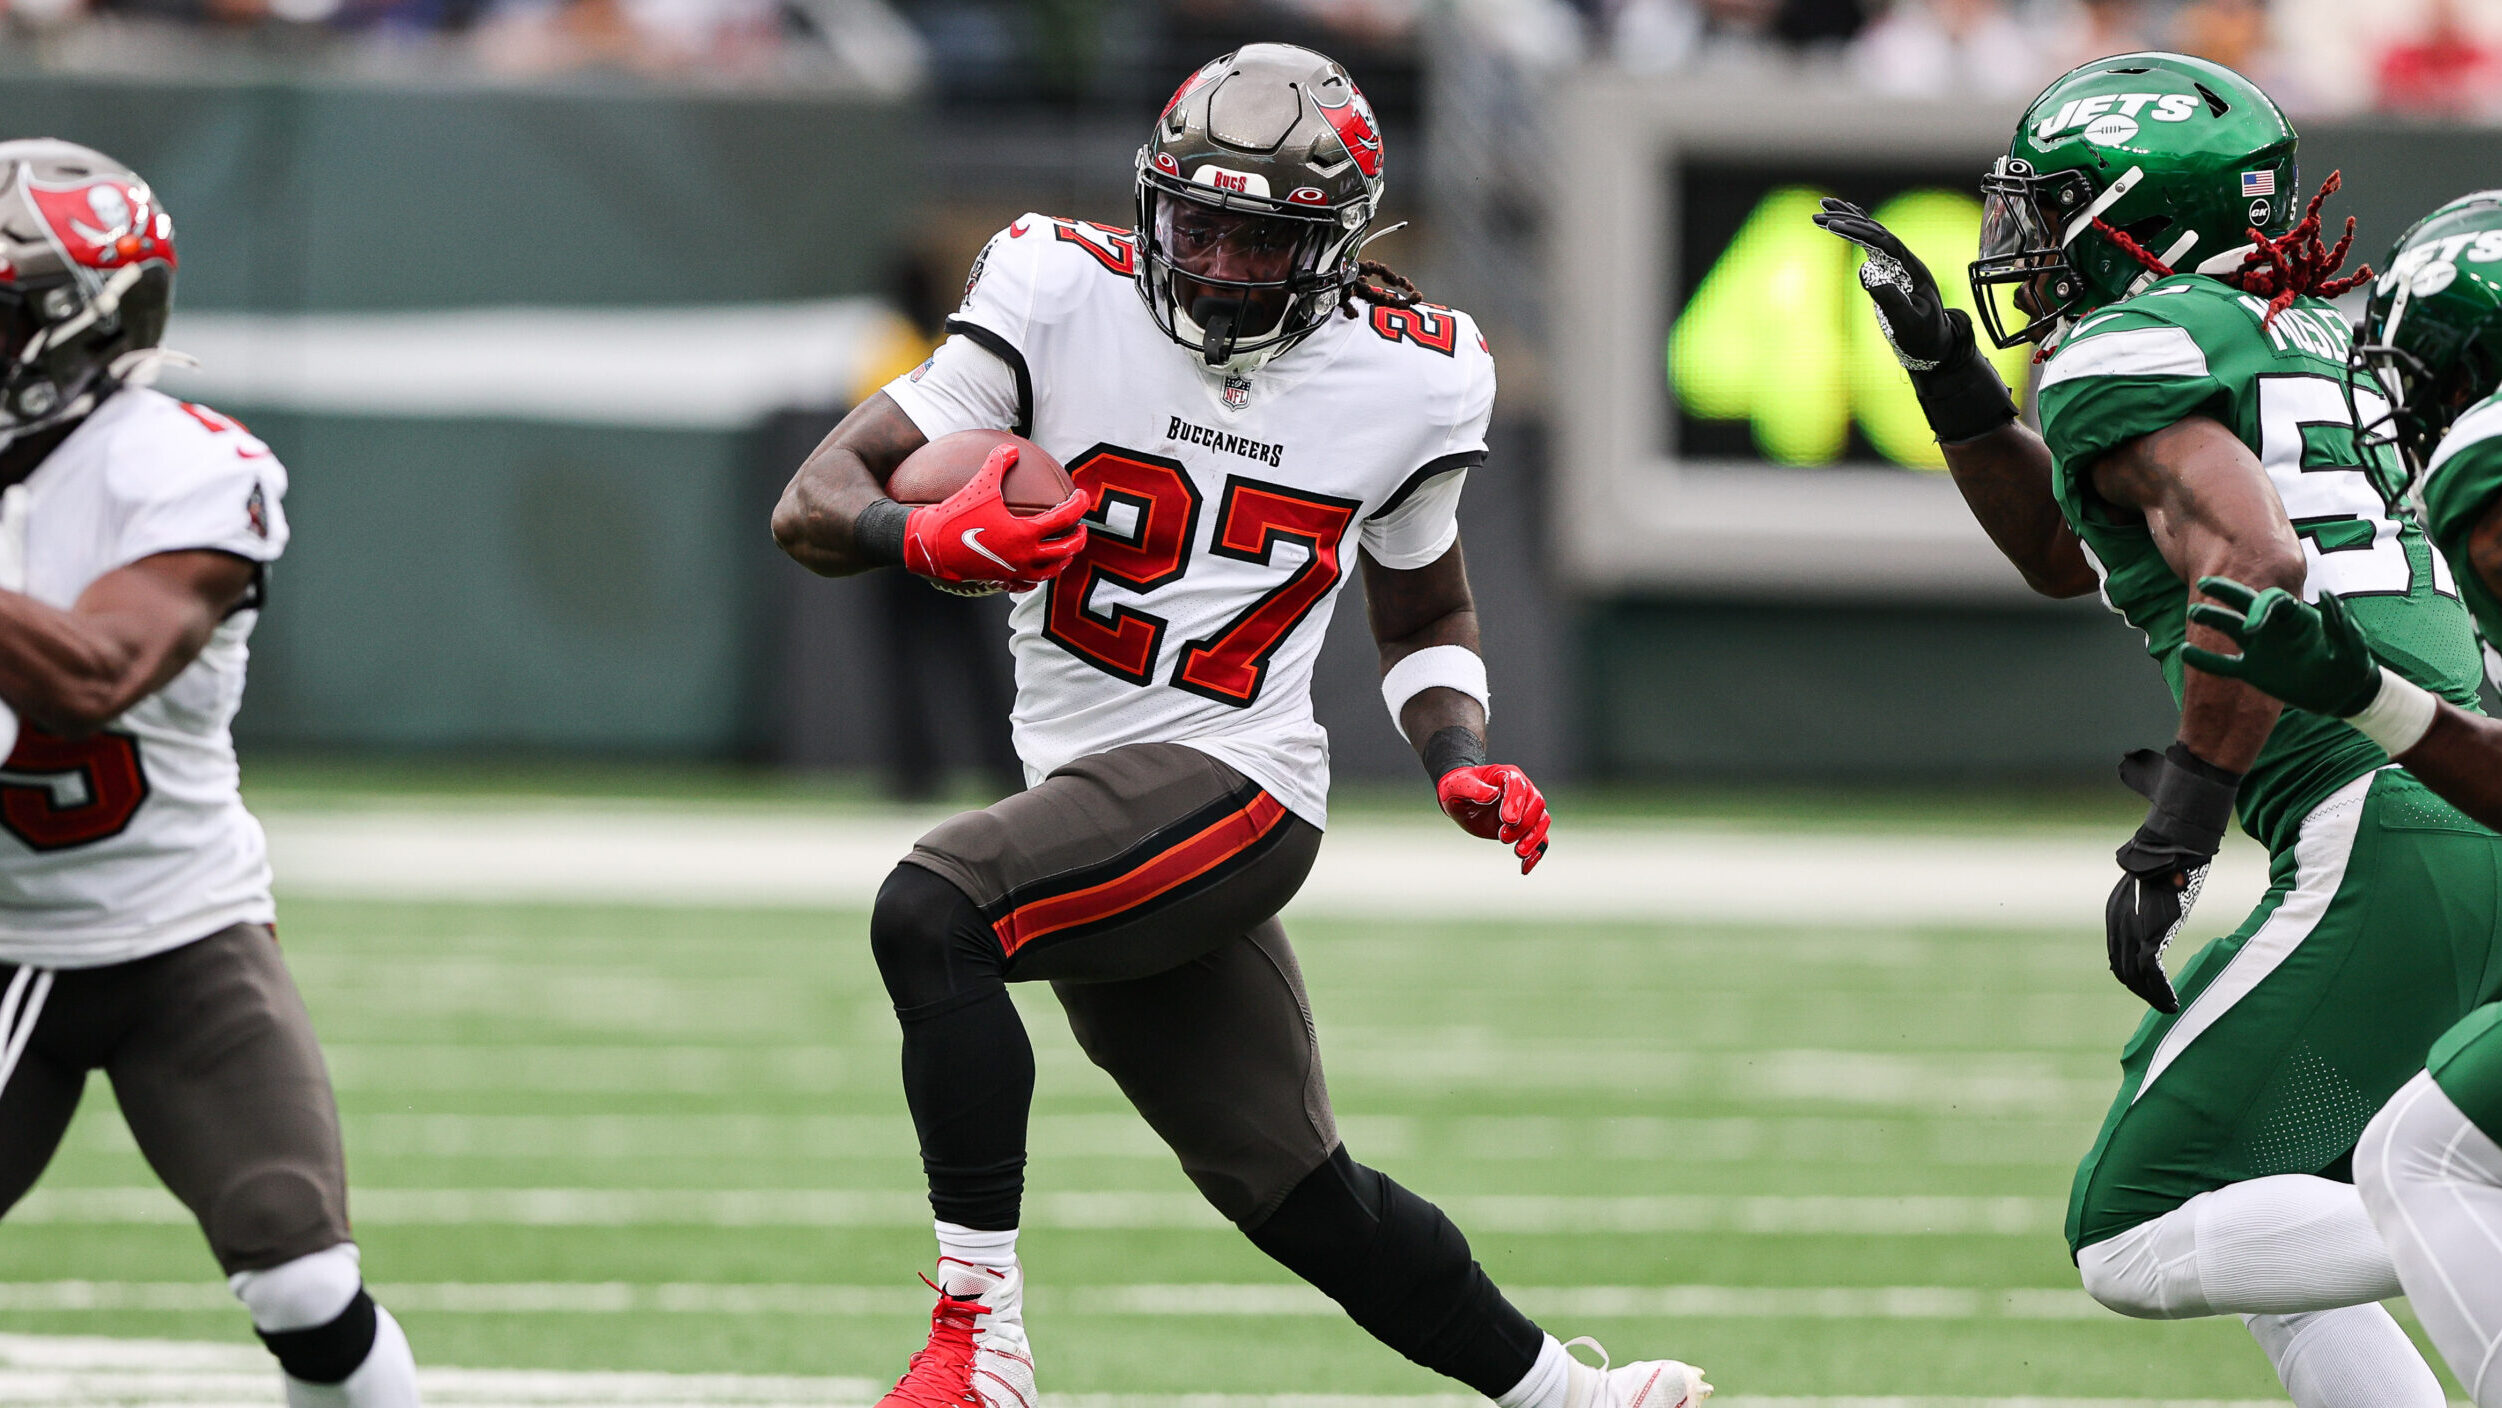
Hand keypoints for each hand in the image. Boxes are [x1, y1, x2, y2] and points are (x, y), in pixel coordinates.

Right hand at [902, 443, 1089, 591]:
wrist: (933, 545)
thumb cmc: (957, 514)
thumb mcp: (980, 484)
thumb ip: (998, 463)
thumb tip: (1011, 447)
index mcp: (1025, 532)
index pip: (1064, 518)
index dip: (1078, 505)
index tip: (1082, 497)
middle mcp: (1025, 555)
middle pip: (1066, 550)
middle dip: (1079, 538)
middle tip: (1082, 528)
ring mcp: (1015, 571)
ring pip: (1051, 571)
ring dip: (1063, 560)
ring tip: (1066, 551)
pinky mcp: (1002, 581)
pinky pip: (1028, 585)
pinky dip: (1037, 578)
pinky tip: (1036, 571)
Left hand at [1437, 763, 1550, 873]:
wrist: (1461, 800)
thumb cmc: (1458, 788)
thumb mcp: (1457, 786)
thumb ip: (1472, 788)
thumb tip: (1492, 795)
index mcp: (1506, 776)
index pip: (1518, 785)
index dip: (1516, 802)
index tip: (1507, 820)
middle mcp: (1522, 790)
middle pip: (1536, 803)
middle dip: (1524, 823)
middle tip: (1503, 838)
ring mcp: (1526, 809)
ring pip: (1542, 821)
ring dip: (1533, 838)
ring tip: (1518, 853)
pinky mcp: (1525, 828)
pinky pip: (1539, 840)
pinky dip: (1535, 854)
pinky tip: (1525, 868)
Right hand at [1811, 198, 1970, 371]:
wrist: (1935, 344)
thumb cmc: (1923, 336)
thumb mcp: (1908, 322)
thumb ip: (1890, 298)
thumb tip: (1865, 272)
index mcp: (1912, 270)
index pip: (1884, 242)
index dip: (1860, 232)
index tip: (1835, 225)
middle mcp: (1905, 261)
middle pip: (1876, 231)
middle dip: (1848, 218)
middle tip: (1820, 209)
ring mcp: (1898, 264)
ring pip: (1873, 233)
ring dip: (1849, 218)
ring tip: (1824, 204)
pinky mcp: (1889, 270)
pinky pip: (1872, 244)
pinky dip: (1856, 230)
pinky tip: (1845, 220)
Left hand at [2104, 745, 2239, 1014]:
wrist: (2186, 810)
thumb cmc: (2176, 806)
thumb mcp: (2162, 819)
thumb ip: (2150, 802)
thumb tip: (2138, 772)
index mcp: (2130, 881)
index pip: (2118, 924)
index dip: (2124, 952)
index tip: (2136, 972)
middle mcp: (2130, 897)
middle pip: (2119, 947)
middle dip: (2132, 976)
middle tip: (2152, 998)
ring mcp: (2142, 909)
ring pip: (2131, 961)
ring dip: (2146, 989)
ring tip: (2163, 1007)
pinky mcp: (2158, 918)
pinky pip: (2149, 962)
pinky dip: (2157, 987)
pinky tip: (2168, 1004)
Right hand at [2182, 577, 2384, 718]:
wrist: (2342, 693)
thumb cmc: (2351, 665)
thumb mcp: (2351, 644)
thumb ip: (2339, 622)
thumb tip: (2326, 594)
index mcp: (2294, 616)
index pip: (2270, 601)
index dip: (2259, 610)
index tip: (2252, 628)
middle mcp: (2272, 627)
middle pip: (2243, 603)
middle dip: (2225, 592)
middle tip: (2205, 584)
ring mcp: (2259, 649)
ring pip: (2229, 628)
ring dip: (2211, 618)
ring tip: (2194, 613)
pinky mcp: (2252, 671)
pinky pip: (2223, 665)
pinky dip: (2204, 660)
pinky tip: (2184, 653)